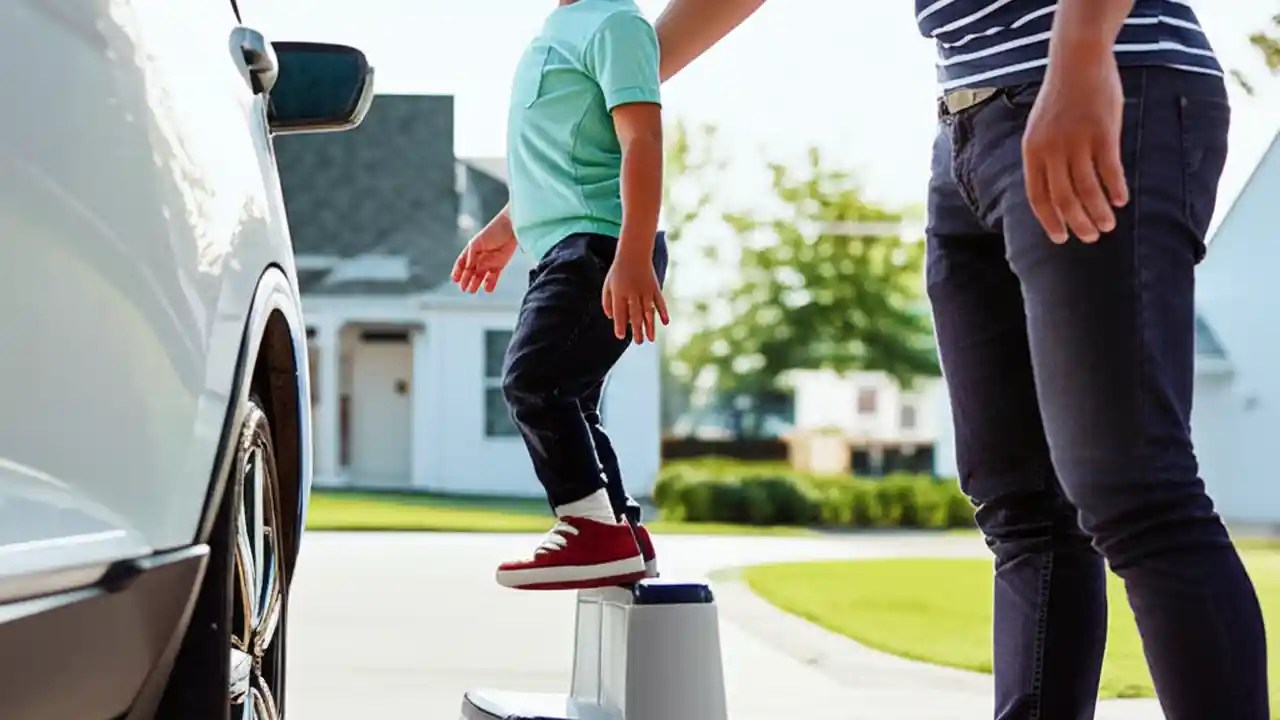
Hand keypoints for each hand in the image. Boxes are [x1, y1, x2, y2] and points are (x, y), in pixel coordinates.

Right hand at [452, 217, 516, 292]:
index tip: (455, 279)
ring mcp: (489, 261)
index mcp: (471, 250)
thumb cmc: (494, 231)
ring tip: (472, 290)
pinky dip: (490, 283)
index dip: (457, 271)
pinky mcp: (499, 264)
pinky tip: (488, 289)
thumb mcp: (478, 242)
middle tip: (463, 289)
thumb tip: (467, 267)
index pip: (462, 263)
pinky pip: (493, 276)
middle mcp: (479, 257)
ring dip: (476, 283)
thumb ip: (471, 255)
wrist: (511, 228)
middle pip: (470, 271)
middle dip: (466, 280)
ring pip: (480, 275)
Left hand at [602, 247, 668, 343]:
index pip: (619, 312)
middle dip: (637, 330)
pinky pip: (660, 301)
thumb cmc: (619, 271)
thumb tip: (610, 318)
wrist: (634, 253)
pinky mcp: (655, 287)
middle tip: (638, 342)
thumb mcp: (608, 284)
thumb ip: (606, 302)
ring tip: (650, 339)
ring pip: (648, 311)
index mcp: (619, 292)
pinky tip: (665, 322)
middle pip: (635, 315)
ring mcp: (645, 290)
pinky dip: (663, 312)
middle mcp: (633, 293)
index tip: (621, 336)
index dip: (620, 324)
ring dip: (650, 326)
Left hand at [1022, 55, 1129, 243]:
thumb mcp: (1041, 130)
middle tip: (1091, 237)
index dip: (1050, 221)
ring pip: (1087, 190)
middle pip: (1064, 199)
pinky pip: (1110, 170)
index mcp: (1032, 152)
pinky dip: (1115, 188)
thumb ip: (1046, 159)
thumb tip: (1057, 192)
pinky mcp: (1103, 133)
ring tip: (1108, 226)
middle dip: (1078, 223)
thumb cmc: (1061, 99)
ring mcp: (1077, 142)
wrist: (1077, 62)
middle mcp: (1052, 150)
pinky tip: (1121, 200)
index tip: (1061, 238)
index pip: (1038, 197)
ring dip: (1099, 212)